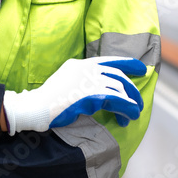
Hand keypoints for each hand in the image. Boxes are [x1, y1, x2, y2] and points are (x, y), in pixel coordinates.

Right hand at [3, 56, 147, 134]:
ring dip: (131, 103)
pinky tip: (128, 117)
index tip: (142, 69)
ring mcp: (89, 81)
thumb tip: (100, 92)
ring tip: (134, 114)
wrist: (35, 107)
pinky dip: (127, 108)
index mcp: (81, 64)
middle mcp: (87, 69)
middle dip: (132, 90)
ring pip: (120, 88)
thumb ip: (82, 81)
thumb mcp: (66, 82)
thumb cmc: (49, 100)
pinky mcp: (91, 95)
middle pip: (118, 76)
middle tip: (138, 103)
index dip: (128, 64)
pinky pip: (117, 100)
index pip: (110, 60)